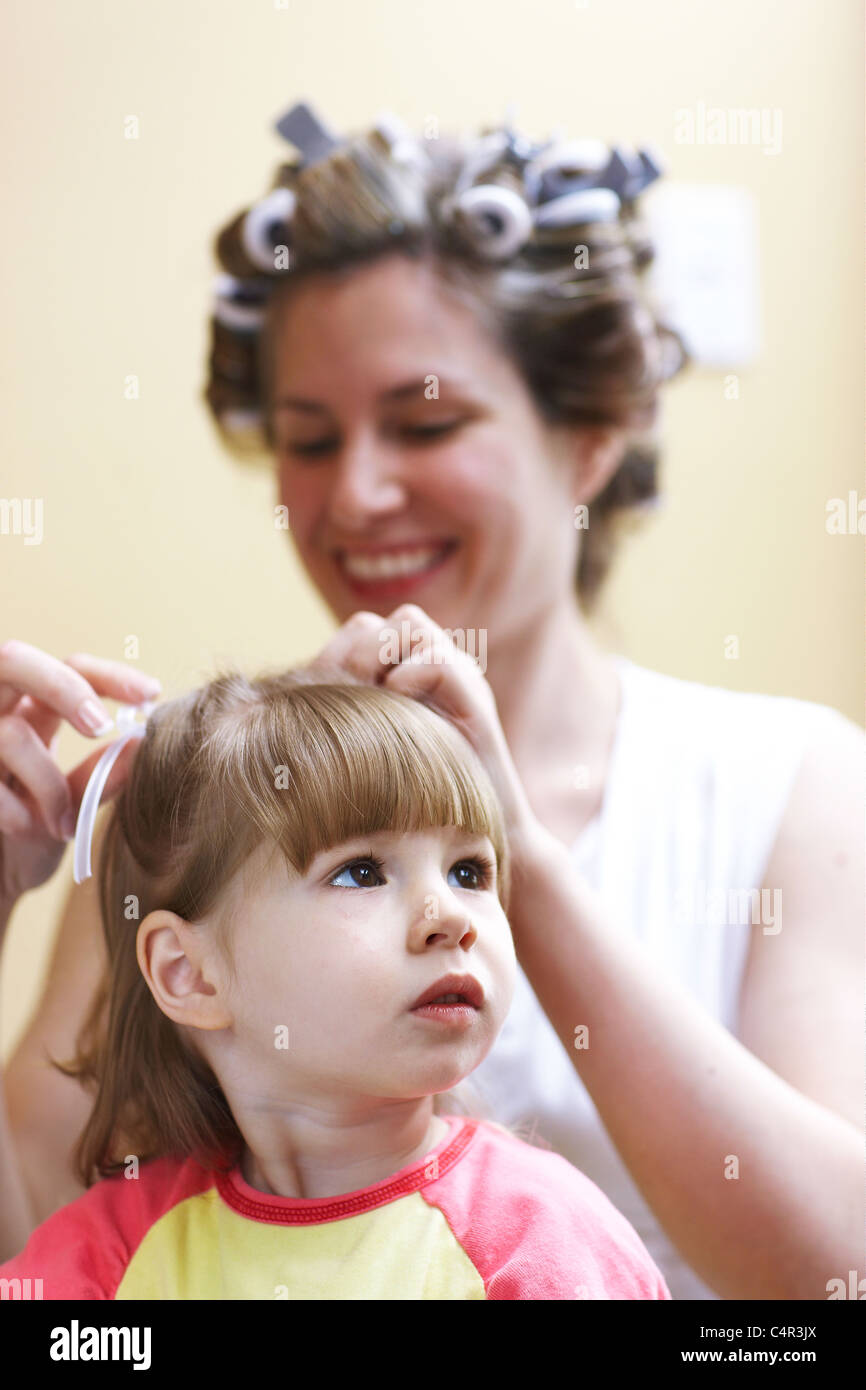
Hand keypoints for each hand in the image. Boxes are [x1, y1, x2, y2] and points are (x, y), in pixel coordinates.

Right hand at [0, 640, 160, 919]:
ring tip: (63, 821)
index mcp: (29, 712)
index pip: (69, 666)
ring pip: (9, 733)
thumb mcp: (72, 805)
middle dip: (65, 688)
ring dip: (46, 781)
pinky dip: (16, 809)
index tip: (151, 693)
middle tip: (102, 726)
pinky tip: (26, 830)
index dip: (110, 674)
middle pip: (15, 660)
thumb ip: (102, 776)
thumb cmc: (30, 839)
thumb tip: (141, 745)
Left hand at [305, 604, 542, 842]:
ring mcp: (459, 683)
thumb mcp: (367, 753)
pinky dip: (410, 678)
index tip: (328, 698)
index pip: (365, 628)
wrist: (478, 837)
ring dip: (383, 659)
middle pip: (389, 618)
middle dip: (362, 651)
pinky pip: (437, 660)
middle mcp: (435, 670)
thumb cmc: (413, 808)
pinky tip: (400, 713)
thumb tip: (294, 693)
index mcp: (408, 676)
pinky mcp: (477, 705)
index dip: (341, 652)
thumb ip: (343, 715)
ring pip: (412, 625)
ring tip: (377, 703)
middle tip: (353, 699)